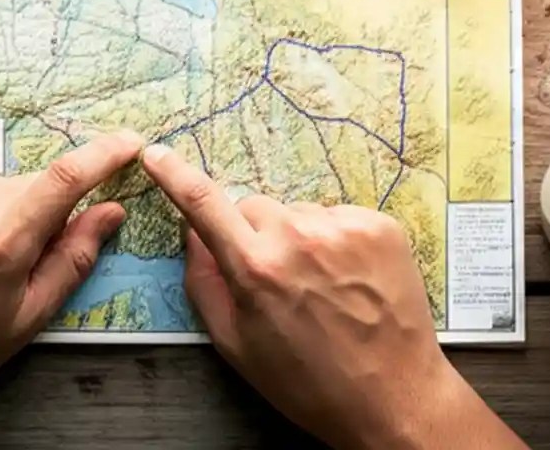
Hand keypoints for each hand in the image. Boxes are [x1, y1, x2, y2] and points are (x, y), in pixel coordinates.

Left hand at [0, 130, 142, 448]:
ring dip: (3, 209)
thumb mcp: (30, 316)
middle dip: (42, 208)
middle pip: (28, 184)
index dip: (103, 155)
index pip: (64, 179)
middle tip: (26, 256)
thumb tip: (111, 211)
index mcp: (0, 242)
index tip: (129, 142)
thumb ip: (75, 258)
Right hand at [141, 144, 526, 449]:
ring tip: (322, 289)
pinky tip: (349, 281)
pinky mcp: (380, 226)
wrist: (393, 397)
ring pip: (299, 214)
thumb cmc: (309, 383)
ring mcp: (344, 227)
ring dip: (300, 239)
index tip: (156, 153)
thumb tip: (192, 235)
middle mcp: (299, 237)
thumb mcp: (237, 345)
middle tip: (275, 281)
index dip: (174, 174)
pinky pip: (339, 218)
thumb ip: (205, 283)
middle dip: (253, 235)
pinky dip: (337, 241)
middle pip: (255, 208)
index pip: (202, 203)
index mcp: (256, 268)